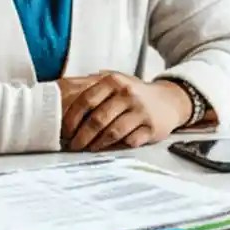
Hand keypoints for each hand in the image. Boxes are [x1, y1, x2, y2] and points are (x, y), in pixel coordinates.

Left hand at [60, 73, 191, 151]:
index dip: (72, 119)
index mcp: (114, 81)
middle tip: (74, 145)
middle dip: (81, 136)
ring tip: (88, 148)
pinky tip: (109, 148)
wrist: (169, 100)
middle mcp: (128, 94)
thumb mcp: (115, 82)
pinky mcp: (151, 128)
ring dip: (96, 144)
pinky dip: (116, 147)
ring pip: (112, 132)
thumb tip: (59, 97)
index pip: (86, 101)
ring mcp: (141, 111)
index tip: (64, 131)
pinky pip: (129, 142)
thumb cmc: (135, 94)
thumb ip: (91, 87)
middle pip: (97, 119)